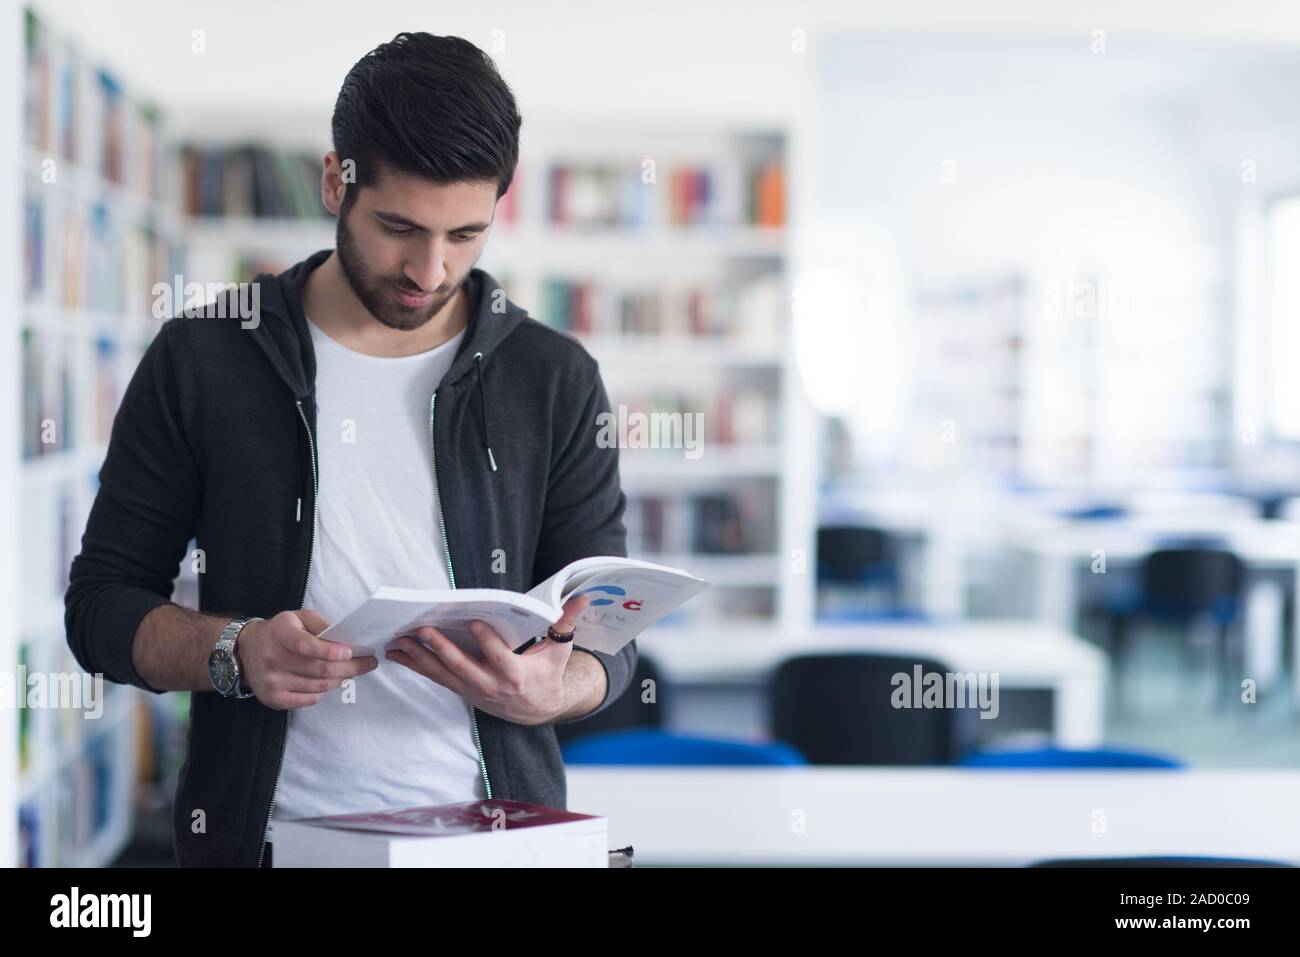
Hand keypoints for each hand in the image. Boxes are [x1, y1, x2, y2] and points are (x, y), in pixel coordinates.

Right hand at [239, 610, 377, 709]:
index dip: (330, 651)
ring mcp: (272, 682)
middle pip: (319, 669)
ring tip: (350, 671)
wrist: (247, 651)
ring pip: (319, 686)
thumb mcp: (300, 618)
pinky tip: (328, 682)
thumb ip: (322, 626)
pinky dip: (324, 692)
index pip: (306, 645)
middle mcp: (273, 658)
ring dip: (340, 679)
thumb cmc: (281, 632)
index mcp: (280, 633)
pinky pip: (309, 699)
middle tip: (368, 663)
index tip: (350, 652)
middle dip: (350, 668)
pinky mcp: (273, 699)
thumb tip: (347, 641)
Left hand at [386, 595, 592, 724]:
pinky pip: (437, 678)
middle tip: (422, 629)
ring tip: (399, 641)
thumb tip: (580, 598)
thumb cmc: (549, 673)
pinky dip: (417, 666)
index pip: (499, 657)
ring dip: (419, 658)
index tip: (473, 623)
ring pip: (443, 674)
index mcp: (516, 674)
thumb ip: (566, 623)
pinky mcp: (463, 691)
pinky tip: (399, 654)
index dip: (487, 641)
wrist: (539, 709)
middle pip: (462, 666)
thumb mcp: (561, 650)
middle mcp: (491, 686)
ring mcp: (474, 691)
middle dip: (440, 648)